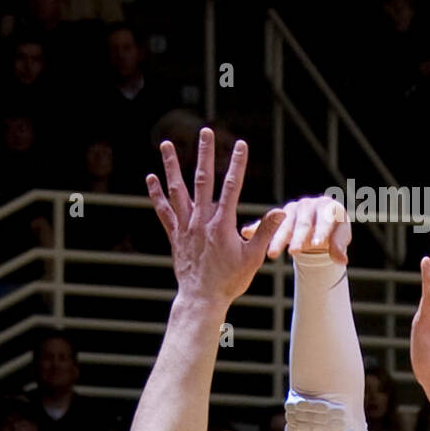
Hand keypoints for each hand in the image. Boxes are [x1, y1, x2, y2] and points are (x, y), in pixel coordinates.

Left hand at [146, 130, 284, 306]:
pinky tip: (150, 178)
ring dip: (172, 166)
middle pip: (203, 180)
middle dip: (205, 154)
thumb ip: (265, 232)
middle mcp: (201, 221)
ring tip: (166, 144)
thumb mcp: (253, 258)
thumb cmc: (229, 281)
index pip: (231, 187)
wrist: (201, 299)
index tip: (240, 144)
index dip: (237, 164)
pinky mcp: (175, 235)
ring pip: (177, 190)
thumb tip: (279, 212)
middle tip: (204, 131)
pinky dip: (156, 194)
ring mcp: (185, 227)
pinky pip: (164, 211)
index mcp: (221, 224)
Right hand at [243, 193, 350, 264]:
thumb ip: (339, 246)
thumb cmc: (334, 230)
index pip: (324, 220)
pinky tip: (246, 232)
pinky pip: (266, 223)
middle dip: (297, 239)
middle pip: (302, 224)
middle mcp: (307, 205)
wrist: (319, 224)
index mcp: (326, 206)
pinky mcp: (277, 217)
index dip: (321, 232)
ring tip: (271, 254)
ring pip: (283, 226)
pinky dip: (256, 228)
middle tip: (293, 253)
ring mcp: (290, 210)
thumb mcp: (340, 237)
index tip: (316, 244)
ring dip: (277, 240)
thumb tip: (342, 260)